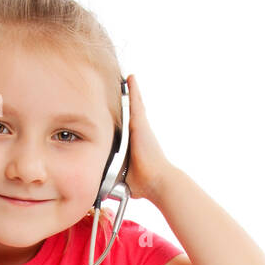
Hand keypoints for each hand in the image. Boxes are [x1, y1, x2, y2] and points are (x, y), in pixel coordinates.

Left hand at [122, 74, 174, 201]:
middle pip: (131, 111)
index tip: (116, 106)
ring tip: (125, 75)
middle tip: (122, 82)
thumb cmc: (143, 182)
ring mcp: (141, 127)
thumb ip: (116, 177)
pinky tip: (130, 78)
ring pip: (133, 105)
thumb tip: (108, 189)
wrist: (156, 181)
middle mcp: (139, 132)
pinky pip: (135, 104)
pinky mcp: (140, 124)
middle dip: (127, 98)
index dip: (123, 114)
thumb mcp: (124, 177)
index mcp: (134, 142)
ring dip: (130, 91)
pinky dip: (132, 91)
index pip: (126, 125)